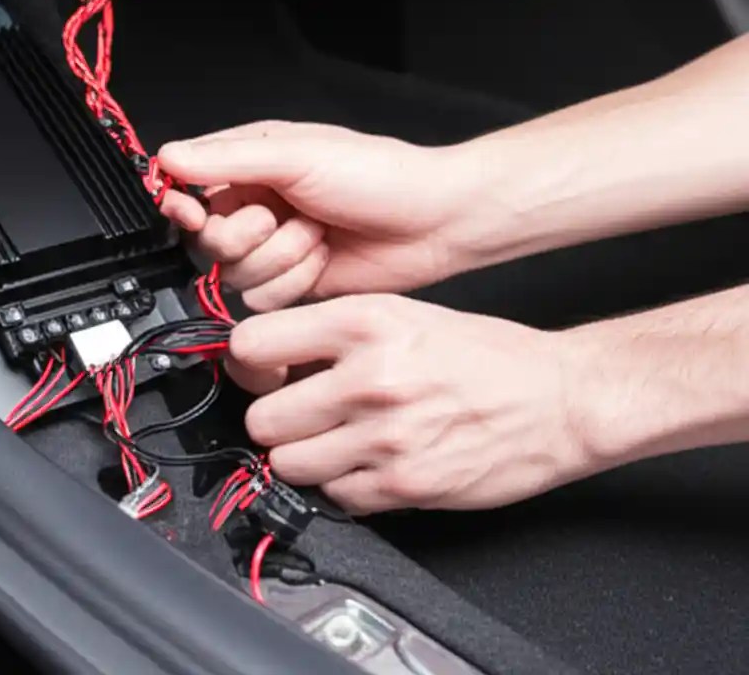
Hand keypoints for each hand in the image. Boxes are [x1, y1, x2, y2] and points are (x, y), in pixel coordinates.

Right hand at [157, 121, 488, 311]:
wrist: (434, 223)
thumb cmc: (380, 175)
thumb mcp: (298, 156)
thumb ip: (228, 159)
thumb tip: (168, 158)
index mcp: (250, 162)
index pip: (186, 186)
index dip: (182, 205)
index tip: (192, 213)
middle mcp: (256, 204)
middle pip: (207, 240)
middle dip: (245, 235)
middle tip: (278, 218)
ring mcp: (273, 247)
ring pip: (235, 274)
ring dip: (280, 258)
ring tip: (316, 234)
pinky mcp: (293, 284)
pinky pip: (263, 300)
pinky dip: (295, 282)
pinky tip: (324, 260)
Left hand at [230, 295, 597, 513]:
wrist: (561, 400)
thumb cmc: (486, 356)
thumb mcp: (404, 314)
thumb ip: (332, 333)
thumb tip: (264, 353)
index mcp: (364, 323)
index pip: (251, 345)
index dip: (248, 363)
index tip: (259, 371)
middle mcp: (369, 377)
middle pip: (261, 417)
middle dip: (276, 419)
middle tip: (301, 413)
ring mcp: (384, 437)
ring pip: (288, 463)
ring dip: (304, 456)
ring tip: (335, 440)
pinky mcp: (402, 485)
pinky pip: (333, 495)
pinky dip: (343, 485)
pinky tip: (369, 462)